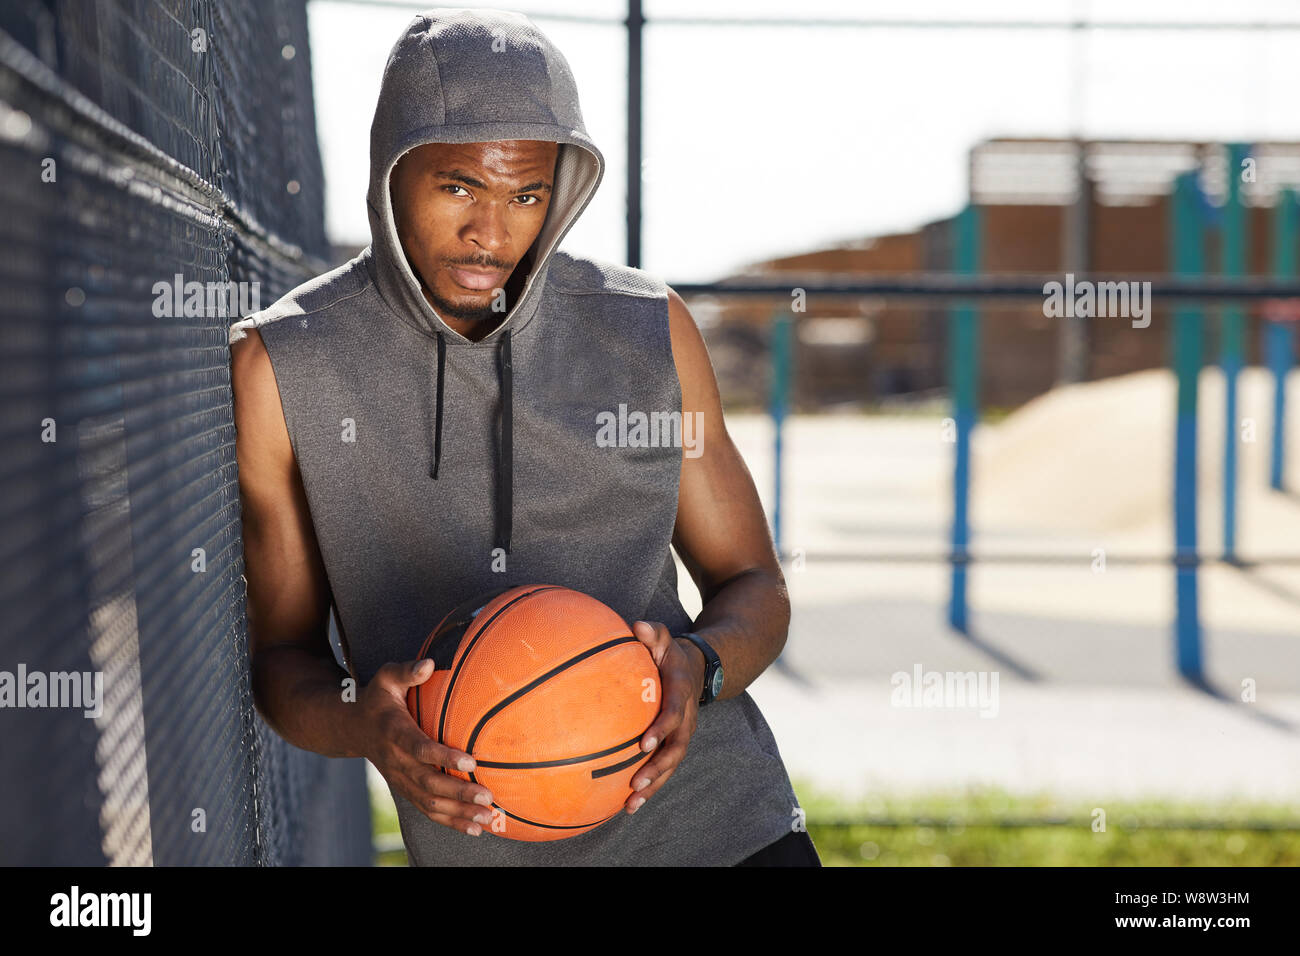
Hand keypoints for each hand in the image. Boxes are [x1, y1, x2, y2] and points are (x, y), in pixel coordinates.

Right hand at [351, 658, 496, 835]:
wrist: (350, 727)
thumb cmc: (377, 698)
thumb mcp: (387, 678)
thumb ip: (407, 671)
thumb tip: (429, 663)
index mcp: (395, 733)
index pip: (420, 748)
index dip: (444, 757)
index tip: (470, 761)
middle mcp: (397, 761)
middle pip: (429, 783)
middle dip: (458, 792)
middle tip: (487, 795)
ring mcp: (401, 779)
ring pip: (430, 803)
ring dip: (459, 814)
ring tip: (487, 818)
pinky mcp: (406, 789)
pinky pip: (428, 810)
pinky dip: (451, 822)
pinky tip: (475, 828)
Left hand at [624, 621, 705, 813]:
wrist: (695, 670)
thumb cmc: (670, 654)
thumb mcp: (664, 639)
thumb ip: (653, 633)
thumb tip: (637, 626)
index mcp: (680, 694)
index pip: (674, 714)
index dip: (661, 729)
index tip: (643, 743)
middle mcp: (685, 719)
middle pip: (675, 749)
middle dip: (657, 769)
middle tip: (635, 785)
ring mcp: (682, 735)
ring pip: (670, 765)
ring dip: (653, 786)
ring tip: (631, 806)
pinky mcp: (674, 744)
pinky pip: (664, 767)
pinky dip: (650, 786)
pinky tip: (628, 804)